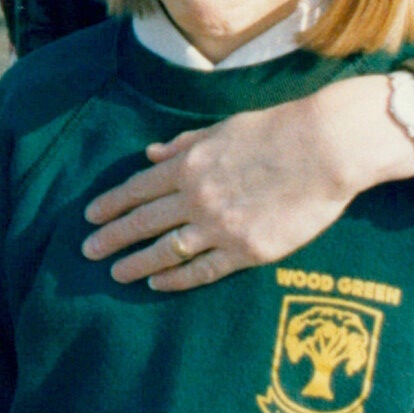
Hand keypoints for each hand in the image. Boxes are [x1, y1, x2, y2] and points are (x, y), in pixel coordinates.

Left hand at [80, 74, 413, 291]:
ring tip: (115, 273)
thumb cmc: (277, 130)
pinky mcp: (247, 251)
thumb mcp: (222, 129)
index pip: (138, 188)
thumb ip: (184, 144)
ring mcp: (220, 226)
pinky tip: (157, 283)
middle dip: (111, 236)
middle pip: (142, 221)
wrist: (326, 147)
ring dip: (136, 263)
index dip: (111, 204)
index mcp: (189, 163)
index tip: (90, 216)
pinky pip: (202, 270)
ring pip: (165, 250)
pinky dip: (175, 279)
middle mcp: (197, 196)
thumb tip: (151, 153)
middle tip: (87, 250)